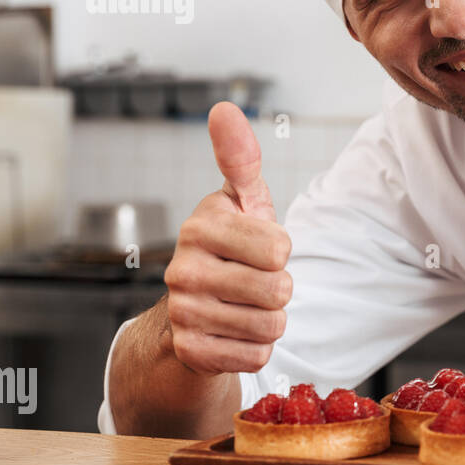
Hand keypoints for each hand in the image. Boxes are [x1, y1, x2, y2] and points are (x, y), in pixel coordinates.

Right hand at [163, 101, 291, 375]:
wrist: (196, 311)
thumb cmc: (233, 248)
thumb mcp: (242, 202)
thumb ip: (241, 159)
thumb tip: (223, 108)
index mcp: (201, 225)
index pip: (279, 248)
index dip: (281, 251)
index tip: (260, 248)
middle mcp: (182, 268)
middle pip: (278, 291)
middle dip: (280, 290)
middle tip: (256, 282)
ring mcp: (182, 312)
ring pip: (271, 326)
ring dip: (270, 320)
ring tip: (246, 307)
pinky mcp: (190, 351)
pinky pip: (256, 356)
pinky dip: (256, 348)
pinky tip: (234, 333)